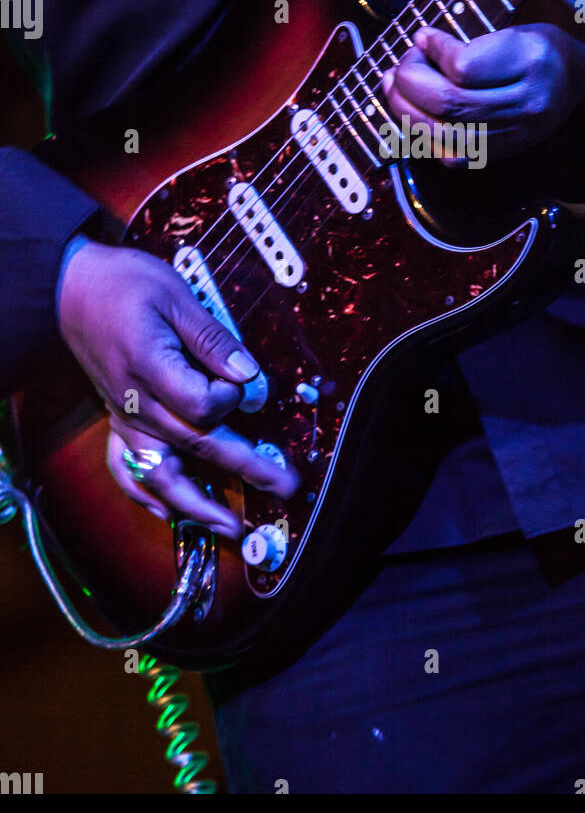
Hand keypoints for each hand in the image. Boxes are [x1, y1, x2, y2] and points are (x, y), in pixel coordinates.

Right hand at [57, 240, 298, 537]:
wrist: (69, 290)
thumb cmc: (124, 285)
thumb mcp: (175, 295)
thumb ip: (213, 339)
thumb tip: (249, 376)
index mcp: (152, 368)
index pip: (205, 405)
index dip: (233, 396)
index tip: (246, 378)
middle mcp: (137, 403)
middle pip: (197, 445)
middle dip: (247, 469)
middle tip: (286, 487)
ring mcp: (125, 417)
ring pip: (160, 474)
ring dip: (197, 505)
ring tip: (230, 528)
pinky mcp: (119, 421)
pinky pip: (127, 470)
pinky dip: (146, 496)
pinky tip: (169, 513)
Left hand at [384, 0, 582, 158]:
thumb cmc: (544, 8)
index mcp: (535, 54)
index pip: (463, 67)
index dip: (431, 50)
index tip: (422, 33)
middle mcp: (531, 100)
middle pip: (449, 105)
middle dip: (409, 82)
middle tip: (403, 62)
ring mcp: (521, 132)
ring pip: (446, 138)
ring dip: (406, 112)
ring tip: (395, 85)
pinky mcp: (511, 150)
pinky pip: (454, 157)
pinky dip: (423, 137)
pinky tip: (413, 112)